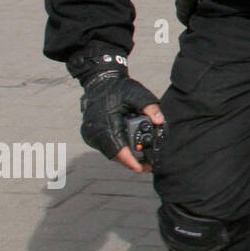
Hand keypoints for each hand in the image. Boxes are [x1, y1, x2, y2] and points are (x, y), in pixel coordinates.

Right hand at [71, 50, 161, 170]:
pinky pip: (105, 147)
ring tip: (142, 162)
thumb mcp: (138, 94)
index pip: (117, 148)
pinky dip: (117, 150)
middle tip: (147, 167)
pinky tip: (130, 152)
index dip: (129, 160)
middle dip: (130, 162)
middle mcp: (94, 131)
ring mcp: (90, 133)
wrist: (101, 82)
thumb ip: (150, 107)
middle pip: (113, 154)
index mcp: (106, 122)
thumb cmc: (120, 88)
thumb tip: (160, 121)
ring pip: (109, 152)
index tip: (140, 169)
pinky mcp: (90, 134)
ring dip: (124, 158)